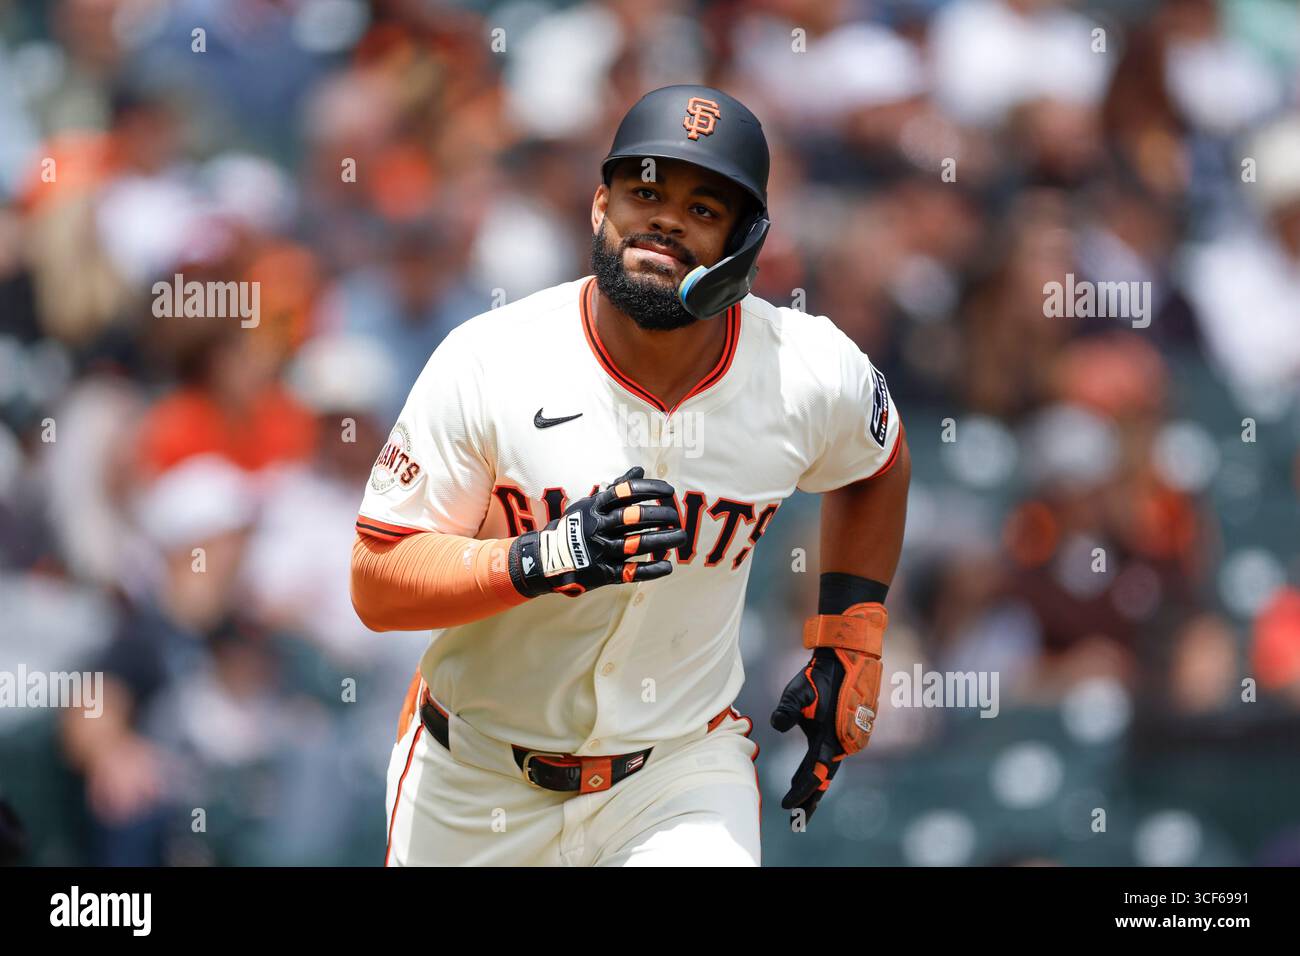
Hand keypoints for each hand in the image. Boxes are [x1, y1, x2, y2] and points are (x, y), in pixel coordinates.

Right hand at [509, 466, 685, 597]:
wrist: (545, 558)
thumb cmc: (574, 527)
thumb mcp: (589, 503)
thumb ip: (616, 488)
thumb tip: (638, 469)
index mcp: (595, 507)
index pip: (626, 492)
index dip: (650, 489)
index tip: (669, 491)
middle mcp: (599, 527)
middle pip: (635, 517)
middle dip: (660, 515)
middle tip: (677, 515)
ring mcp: (601, 550)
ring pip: (637, 543)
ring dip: (663, 540)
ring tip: (681, 536)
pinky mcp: (604, 572)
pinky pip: (631, 571)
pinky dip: (651, 569)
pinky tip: (668, 566)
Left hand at [770, 603, 886, 824]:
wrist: (847, 658)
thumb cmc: (819, 676)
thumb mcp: (797, 691)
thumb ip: (787, 709)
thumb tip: (776, 725)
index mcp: (832, 739)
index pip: (814, 775)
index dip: (801, 793)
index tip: (787, 806)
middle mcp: (844, 743)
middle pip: (825, 779)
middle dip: (811, 799)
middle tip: (798, 819)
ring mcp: (850, 737)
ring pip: (830, 769)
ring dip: (816, 784)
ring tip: (801, 800)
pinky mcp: (849, 730)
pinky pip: (832, 757)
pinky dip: (821, 768)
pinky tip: (809, 772)